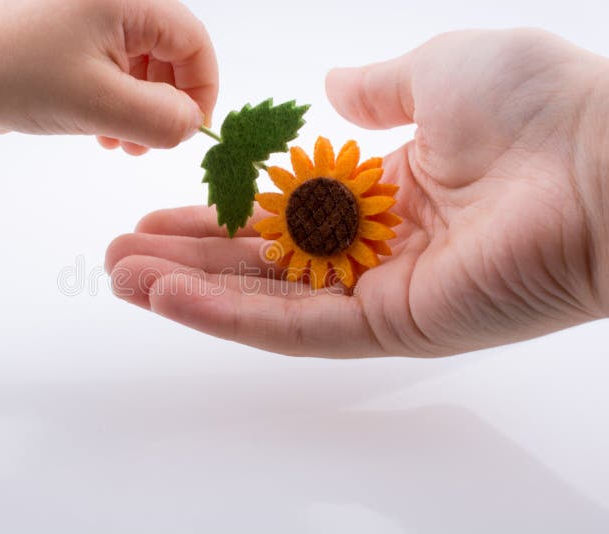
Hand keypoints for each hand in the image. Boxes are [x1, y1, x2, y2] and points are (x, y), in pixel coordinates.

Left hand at [0, 0, 217, 154]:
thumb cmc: (22, 82)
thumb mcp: (103, 107)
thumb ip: (163, 119)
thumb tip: (192, 125)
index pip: (193, 41)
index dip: (202, 89)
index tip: (191, 131)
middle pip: (171, 53)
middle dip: (167, 104)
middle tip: (152, 144)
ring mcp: (91, 16)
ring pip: (144, 65)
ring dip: (143, 110)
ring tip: (122, 144)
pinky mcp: (74, 35)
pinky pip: (117, 68)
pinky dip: (120, 102)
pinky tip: (105, 132)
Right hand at [105, 29, 608, 357]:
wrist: (607, 162)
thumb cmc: (536, 106)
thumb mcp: (438, 71)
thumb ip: (377, 90)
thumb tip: (335, 90)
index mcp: (385, 191)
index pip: (280, 213)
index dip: (217, 214)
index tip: (160, 210)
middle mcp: (375, 248)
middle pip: (261, 264)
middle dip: (187, 259)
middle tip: (120, 254)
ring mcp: (380, 292)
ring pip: (267, 302)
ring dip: (190, 292)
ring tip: (121, 279)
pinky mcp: (390, 326)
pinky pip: (295, 327)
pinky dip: (227, 316)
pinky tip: (167, 299)